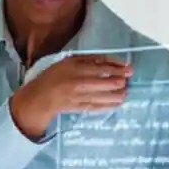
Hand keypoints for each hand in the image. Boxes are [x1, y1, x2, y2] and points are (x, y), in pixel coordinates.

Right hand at [9, 55, 131, 139]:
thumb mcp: (68, 61)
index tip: (128, 69)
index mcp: (76, 67)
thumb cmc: (54, 76)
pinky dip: (109, 105)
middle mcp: (79, 82)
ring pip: (104, 96)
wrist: (40, 97)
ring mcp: (80, 96)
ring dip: (118, 94)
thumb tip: (109, 61)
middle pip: (105, 82)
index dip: (117, 68)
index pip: (101, 67)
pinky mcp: (80, 108)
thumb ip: (88, 60)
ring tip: (125, 93)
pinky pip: (98, 107)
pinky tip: (118, 103)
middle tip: (128, 81)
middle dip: (120, 81)